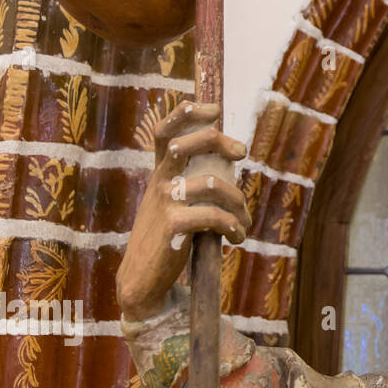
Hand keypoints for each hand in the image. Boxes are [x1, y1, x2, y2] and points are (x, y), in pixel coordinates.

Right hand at [117, 101, 250, 322]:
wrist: (144, 278)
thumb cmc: (169, 237)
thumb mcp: (175, 203)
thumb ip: (195, 179)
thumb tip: (233, 156)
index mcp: (160, 174)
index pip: (165, 133)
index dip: (185, 113)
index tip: (214, 109)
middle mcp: (159, 182)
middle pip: (188, 144)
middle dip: (220, 141)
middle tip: (241, 153)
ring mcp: (164, 202)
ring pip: (213, 184)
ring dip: (239, 204)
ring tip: (243, 222)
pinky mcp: (173, 226)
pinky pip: (214, 217)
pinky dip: (234, 227)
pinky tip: (237, 238)